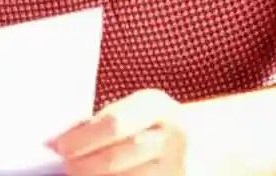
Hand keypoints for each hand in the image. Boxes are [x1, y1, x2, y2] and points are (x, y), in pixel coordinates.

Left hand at [48, 89, 192, 174]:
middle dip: (83, 166)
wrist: (220, 139)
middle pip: (115, 159)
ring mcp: (183, 167)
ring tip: (82, 175)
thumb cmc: (163, 122)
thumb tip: (55, 142)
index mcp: (156, 106)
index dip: (79, 140)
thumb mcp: (139, 109)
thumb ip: (101, 121)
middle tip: (66, 168)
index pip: (112, 125)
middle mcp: (173, 136)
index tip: (57, 148)